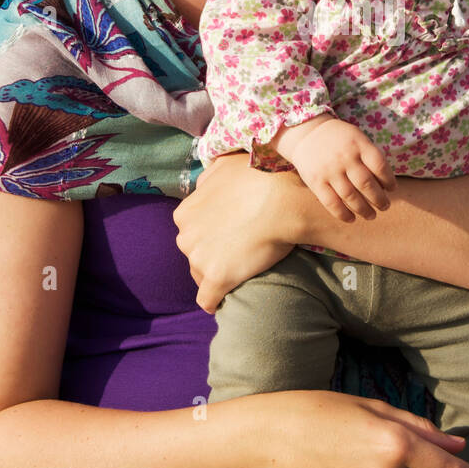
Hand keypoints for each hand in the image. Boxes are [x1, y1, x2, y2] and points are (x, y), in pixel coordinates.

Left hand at [173, 154, 297, 312]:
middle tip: (238, 252)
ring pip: (201, 276)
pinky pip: (207, 300)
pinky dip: (215, 301)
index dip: (211, 235)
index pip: (191, 232)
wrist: (283, 202)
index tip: (229, 235)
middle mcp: (185, 236)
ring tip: (238, 272)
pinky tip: (225, 300)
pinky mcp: (217, 279)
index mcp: (185, 213)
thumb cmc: (260, 178)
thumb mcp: (225, 166)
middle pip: (194, 254)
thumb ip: (208, 178)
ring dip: (216, 275)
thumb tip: (202, 186)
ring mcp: (200, 259)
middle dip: (211, 255)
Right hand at [277, 116, 396, 222]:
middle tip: (385, 206)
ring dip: (364, 210)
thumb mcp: (357, 138)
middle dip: (379, 199)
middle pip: (366, 183)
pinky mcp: (315, 181)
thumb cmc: (340, 139)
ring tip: (372, 215)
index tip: (392, 189)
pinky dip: (343, 214)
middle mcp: (344, 157)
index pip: (379, 165)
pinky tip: (352, 218)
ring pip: (350, 196)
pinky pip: (331, 202)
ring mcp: (329, 170)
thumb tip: (385, 185)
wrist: (307, 133)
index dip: (389, 180)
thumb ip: (370, 156)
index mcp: (358, 144)